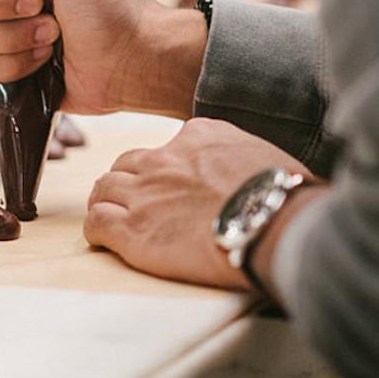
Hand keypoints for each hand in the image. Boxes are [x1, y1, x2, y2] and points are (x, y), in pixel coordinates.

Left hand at [85, 118, 312, 290]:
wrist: (272, 222)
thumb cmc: (282, 195)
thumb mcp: (261, 155)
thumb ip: (238, 156)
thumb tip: (249, 172)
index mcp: (197, 135)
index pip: (166, 145)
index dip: (167, 168)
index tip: (175, 186)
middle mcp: (163, 159)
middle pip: (126, 164)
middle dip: (128, 181)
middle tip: (136, 202)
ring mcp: (144, 194)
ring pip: (103, 188)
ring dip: (105, 202)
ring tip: (113, 218)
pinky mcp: (132, 230)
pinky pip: (96, 222)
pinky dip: (96, 230)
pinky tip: (105, 241)